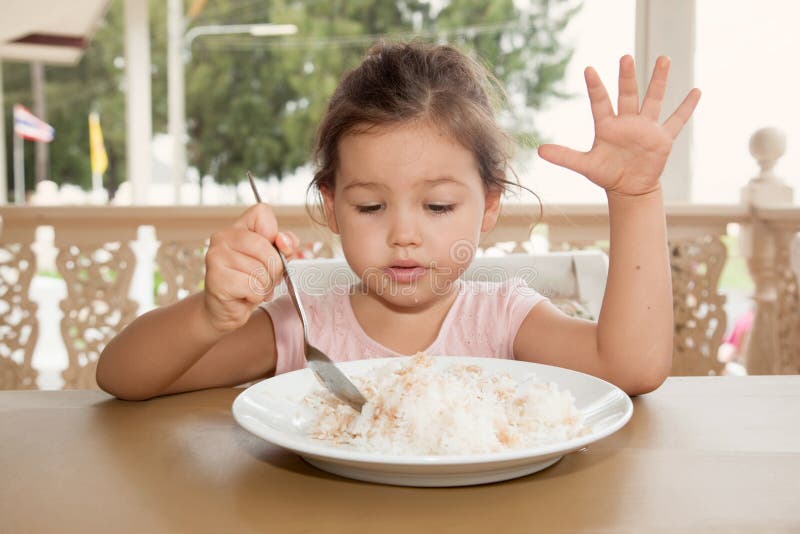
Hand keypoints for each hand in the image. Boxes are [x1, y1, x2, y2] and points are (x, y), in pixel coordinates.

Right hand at [203, 203, 298, 331]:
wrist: (225, 309)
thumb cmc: (250, 282)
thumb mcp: (274, 260)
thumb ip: (286, 246)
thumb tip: (285, 241)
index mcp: (238, 227)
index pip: (262, 212)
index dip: (275, 234)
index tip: (273, 250)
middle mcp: (223, 237)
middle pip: (266, 248)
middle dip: (273, 270)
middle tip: (263, 278)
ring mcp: (216, 256)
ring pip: (260, 271)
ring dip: (263, 286)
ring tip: (252, 288)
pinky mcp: (216, 278)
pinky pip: (252, 287)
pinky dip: (255, 296)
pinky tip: (244, 296)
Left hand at [538, 55, 700, 196]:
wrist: (629, 188)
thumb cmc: (606, 174)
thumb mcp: (585, 166)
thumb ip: (565, 156)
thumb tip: (539, 151)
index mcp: (607, 126)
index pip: (600, 102)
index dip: (595, 87)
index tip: (588, 69)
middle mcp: (627, 122)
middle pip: (628, 95)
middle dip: (627, 77)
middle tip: (625, 57)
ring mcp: (646, 128)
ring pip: (653, 99)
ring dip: (659, 80)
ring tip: (664, 58)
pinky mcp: (662, 138)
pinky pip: (676, 120)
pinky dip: (686, 107)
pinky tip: (696, 91)